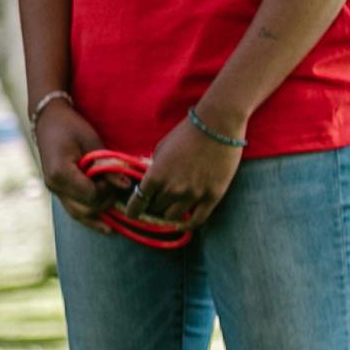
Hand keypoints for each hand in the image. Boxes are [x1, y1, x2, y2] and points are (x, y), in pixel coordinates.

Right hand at [31, 99, 115, 213]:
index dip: (108, 191)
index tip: (116, 179)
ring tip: (117, 224)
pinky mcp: (57, 191)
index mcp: (61, 173)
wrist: (48, 120)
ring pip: (78, 215)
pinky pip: (73, 210)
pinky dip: (89, 217)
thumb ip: (107, 167)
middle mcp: (55, 186)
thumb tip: (126, 186)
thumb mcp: (92, 143)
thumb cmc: (71, 127)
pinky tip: (104, 226)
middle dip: (105, 203)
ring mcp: (54, 190)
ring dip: (98, 217)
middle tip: (118, 191)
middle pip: (86, 209)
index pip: (91, 195)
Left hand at [127, 114, 246, 236]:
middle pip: (155, 210)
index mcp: (155, 176)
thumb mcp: (161, 149)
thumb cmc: (187, 132)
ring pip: (173, 217)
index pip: (137, 203)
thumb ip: (155, 168)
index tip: (132, 213)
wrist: (217, 125)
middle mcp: (172, 189)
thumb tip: (151, 183)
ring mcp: (193, 194)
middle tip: (156, 206)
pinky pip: (197, 220)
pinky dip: (188, 224)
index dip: (133, 211)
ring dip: (169, 215)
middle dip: (153, 209)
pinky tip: (184, 222)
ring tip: (171, 210)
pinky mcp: (212, 196)